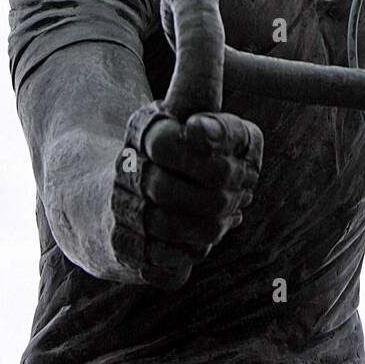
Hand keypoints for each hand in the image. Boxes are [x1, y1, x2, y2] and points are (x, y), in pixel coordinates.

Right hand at [111, 102, 262, 289]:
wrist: (126, 192)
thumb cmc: (182, 147)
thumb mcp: (197, 108)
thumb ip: (210, 98)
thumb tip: (201, 131)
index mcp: (142, 129)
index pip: (165, 143)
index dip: (208, 156)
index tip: (231, 158)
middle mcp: (125, 170)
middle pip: (172, 190)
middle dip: (220, 196)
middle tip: (243, 193)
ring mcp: (120, 212)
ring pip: (174, 230)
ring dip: (212, 227)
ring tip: (229, 215)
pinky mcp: (123, 250)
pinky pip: (164, 265)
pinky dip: (189, 256)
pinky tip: (200, 241)